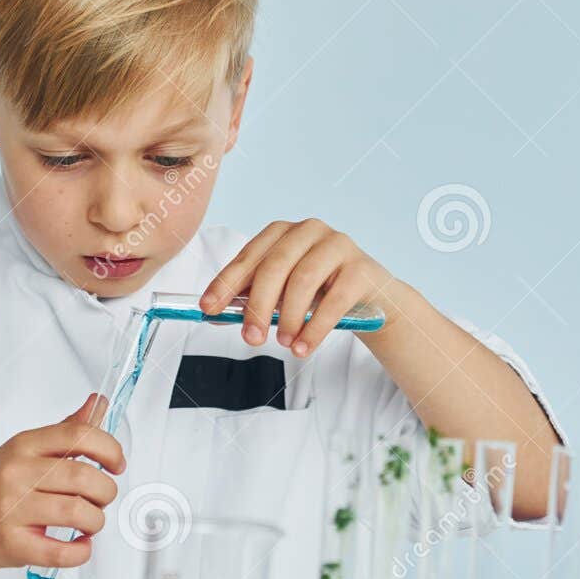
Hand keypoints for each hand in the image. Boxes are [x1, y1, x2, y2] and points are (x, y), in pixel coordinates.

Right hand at [0, 394, 123, 573]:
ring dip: (96, 520)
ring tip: (88, 521)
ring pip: (78, 513)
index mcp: (23, 446)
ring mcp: (13, 510)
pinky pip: (62, 552)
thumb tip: (99, 405)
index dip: (110, 448)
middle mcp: (17, 474)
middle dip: (106, 491)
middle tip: (101, 498)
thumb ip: (65, 431)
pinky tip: (78, 544)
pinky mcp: (13, 545)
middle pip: (84, 476)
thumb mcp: (24, 451)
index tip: (117, 463)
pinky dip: (81, 551)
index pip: (79, 435)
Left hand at [200, 218, 396, 356]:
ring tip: (282, 344)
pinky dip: (315, 328)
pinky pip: (334, 300)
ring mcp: (338, 246)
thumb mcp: (283, 293)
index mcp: (283, 232)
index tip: (209, 308)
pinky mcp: (361, 268)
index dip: (226, 283)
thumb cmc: (319, 292)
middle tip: (251, 339)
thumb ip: (252, 299)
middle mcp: (309, 231)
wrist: (370, 299)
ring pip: (304, 280)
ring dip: (288, 317)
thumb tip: (216, 314)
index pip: (250, 256)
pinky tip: (303, 347)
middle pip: (276, 266)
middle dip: (258, 305)